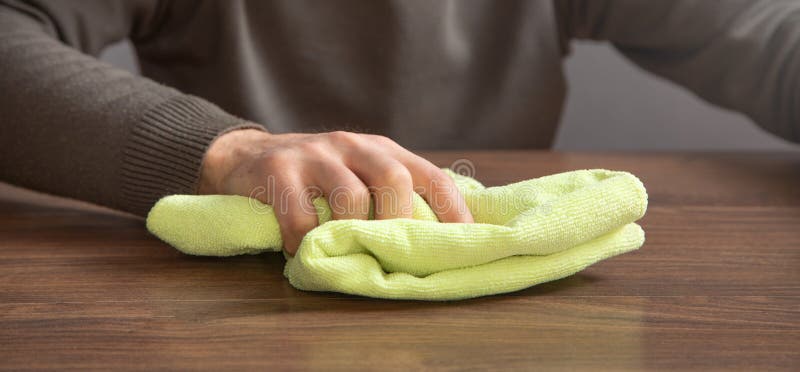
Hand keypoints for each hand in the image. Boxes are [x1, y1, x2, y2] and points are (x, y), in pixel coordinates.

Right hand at [198, 128, 473, 254]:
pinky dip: (304, 241)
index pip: (429, 175)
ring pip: (350, 195)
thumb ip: (390, 195)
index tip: (466, 242)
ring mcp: (314, 155)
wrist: (245, 157)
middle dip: (399, 220)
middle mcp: (351, 145)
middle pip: (394, 178)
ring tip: (340, 252)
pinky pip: (300, 214)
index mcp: (380, 149)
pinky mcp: (278, 170)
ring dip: (350, 232)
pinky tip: (299, 251)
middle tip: (392, 251)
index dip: (452, 209)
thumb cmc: (316, 179)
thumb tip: (436, 240)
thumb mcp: (357, 175)